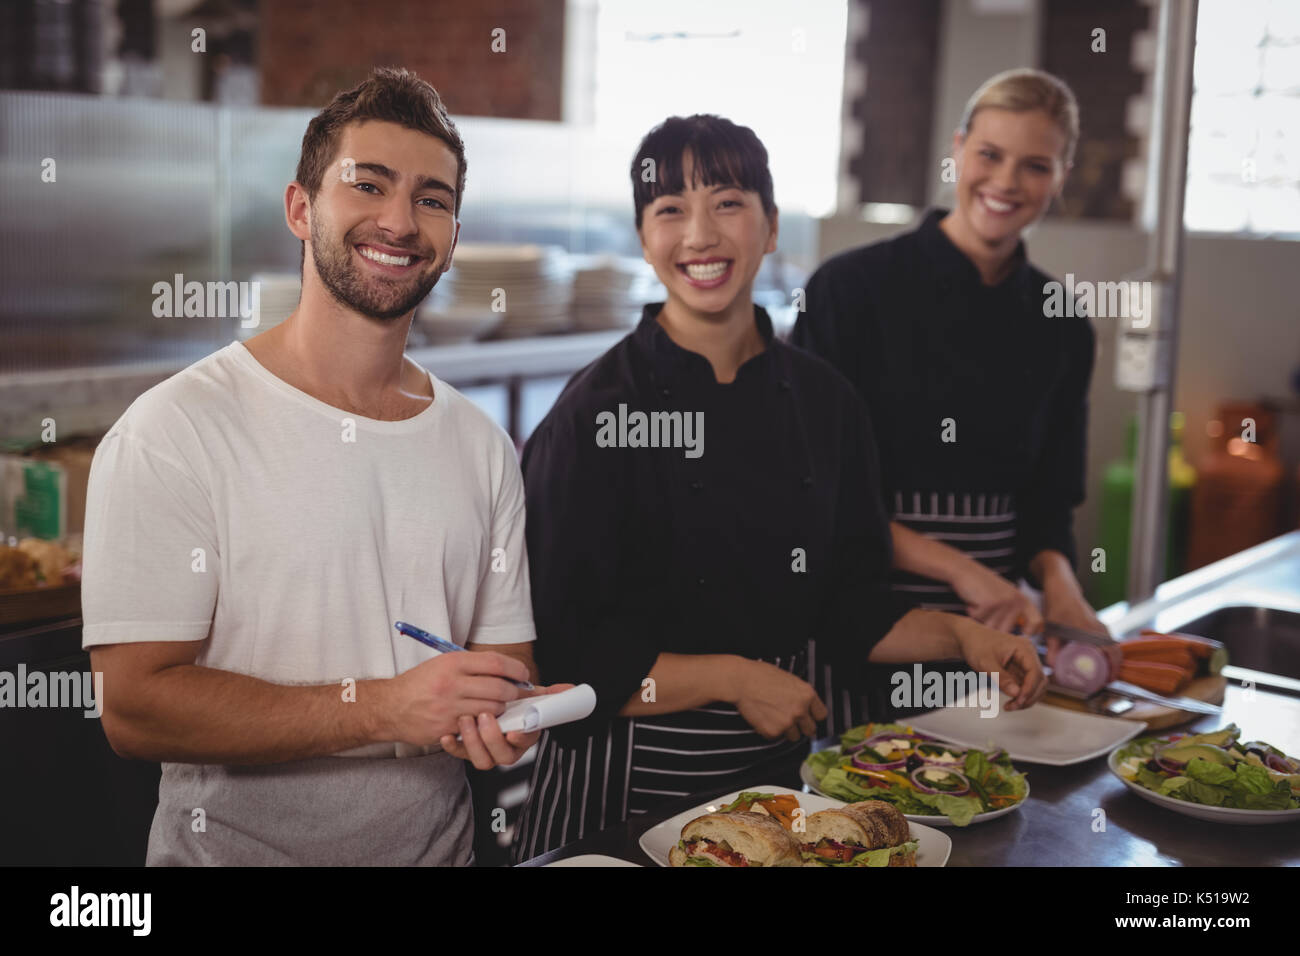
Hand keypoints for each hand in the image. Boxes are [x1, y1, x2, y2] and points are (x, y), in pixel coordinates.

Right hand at [381, 650, 530, 746]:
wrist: (390, 707)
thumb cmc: (420, 683)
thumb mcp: (443, 663)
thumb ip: (473, 664)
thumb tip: (505, 669)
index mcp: (453, 663)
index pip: (496, 663)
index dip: (516, 669)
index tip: (523, 674)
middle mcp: (452, 683)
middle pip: (499, 687)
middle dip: (514, 692)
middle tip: (516, 693)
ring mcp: (450, 707)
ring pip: (492, 709)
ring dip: (501, 709)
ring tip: (497, 705)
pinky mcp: (448, 727)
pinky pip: (477, 726)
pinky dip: (484, 723)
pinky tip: (481, 719)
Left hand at [440, 683, 574, 768]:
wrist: (479, 704)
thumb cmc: (506, 702)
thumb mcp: (525, 696)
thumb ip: (546, 695)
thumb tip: (569, 688)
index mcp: (523, 735)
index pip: (526, 742)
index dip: (521, 738)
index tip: (514, 731)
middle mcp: (506, 748)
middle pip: (503, 756)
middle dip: (493, 738)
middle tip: (485, 717)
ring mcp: (485, 751)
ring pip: (481, 760)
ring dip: (473, 741)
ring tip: (465, 720)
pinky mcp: (466, 750)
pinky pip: (459, 755)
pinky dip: (452, 746)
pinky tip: (447, 734)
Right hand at [731, 659, 826, 741]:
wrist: (741, 681)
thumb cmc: (761, 675)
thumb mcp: (789, 679)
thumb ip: (800, 695)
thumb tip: (804, 705)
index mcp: (807, 694)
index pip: (822, 715)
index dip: (813, 716)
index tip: (808, 717)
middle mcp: (800, 710)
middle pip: (810, 730)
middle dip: (801, 726)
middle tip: (789, 719)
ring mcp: (787, 722)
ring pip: (794, 736)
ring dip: (786, 730)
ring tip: (773, 716)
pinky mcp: (773, 732)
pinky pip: (775, 737)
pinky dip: (770, 730)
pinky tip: (763, 717)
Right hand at [952, 562, 1043, 636]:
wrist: (964, 570)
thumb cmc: (982, 586)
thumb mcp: (1004, 597)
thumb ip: (1013, 614)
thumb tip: (1019, 635)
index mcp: (1023, 600)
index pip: (1037, 623)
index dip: (1029, 632)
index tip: (1020, 633)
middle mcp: (1016, 602)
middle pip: (1006, 631)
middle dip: (992, 626)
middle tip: (986, 612)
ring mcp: (1004, 603)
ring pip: (991, 628)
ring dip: (981, 620)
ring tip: (979, 605)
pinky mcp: (990, 604)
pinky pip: (979, 620)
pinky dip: (972, 614)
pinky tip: (973, 601)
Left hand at [953, 619, 1046, 711]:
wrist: (969, 638)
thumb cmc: (976, 646)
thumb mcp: (985, 663)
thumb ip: (1001, 678)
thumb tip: (1017, 694)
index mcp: (1024, 648)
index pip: (1035, 671)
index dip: (1029, 689)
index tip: (1018, 700)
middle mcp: (1029, 655)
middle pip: (1040, 680)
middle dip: (1029, 696)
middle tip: (1012, 707)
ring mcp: (1025, 664)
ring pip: (1036, 686)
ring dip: (1026, 699)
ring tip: (1010, 707)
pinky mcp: (1020, 671)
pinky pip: (1027, 687)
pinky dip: (1021, 697)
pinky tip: (1010, 703)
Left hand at [1041, 587, 1117, 673]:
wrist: (1062, 589)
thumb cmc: (1056, 607)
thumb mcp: (1051, 629)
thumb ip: (1052, 649)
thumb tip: (1051, 668)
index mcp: (1091, 630)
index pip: (1110, 652)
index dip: (1112, 668)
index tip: (1108, 680)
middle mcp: (1100, 627)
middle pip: (1116, 652)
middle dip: (1114, 668)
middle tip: (1105, 682)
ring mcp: (1101, 625)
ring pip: (1114, 647)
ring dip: (1112, 661)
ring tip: (1104, 675)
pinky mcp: (1100, 625)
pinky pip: (1110, 642)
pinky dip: (1110, 653)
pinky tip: (1102, 662)